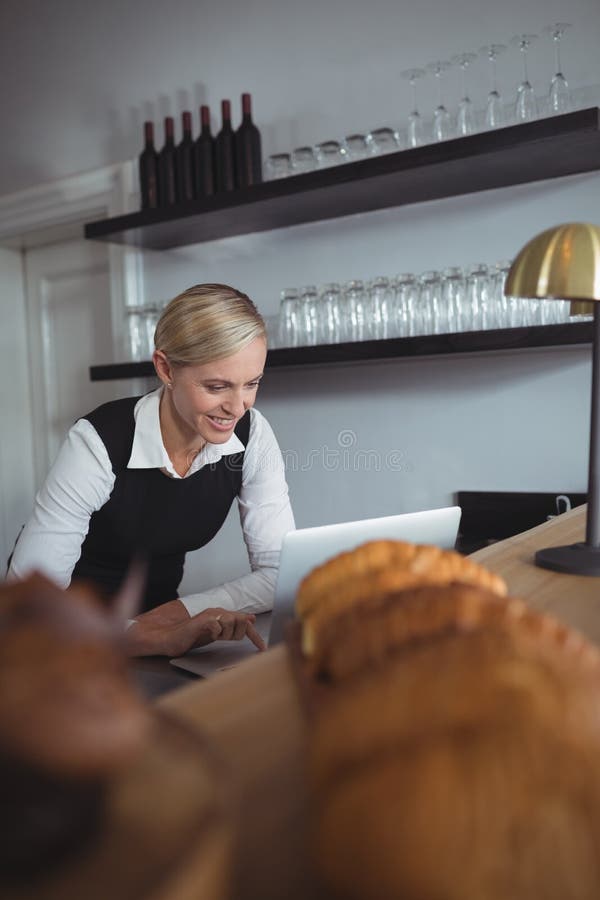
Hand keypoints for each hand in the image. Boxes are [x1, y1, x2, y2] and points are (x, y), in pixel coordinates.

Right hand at [125, 599, 266, 657]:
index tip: (263, 648)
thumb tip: (250, 620)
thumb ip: (232, 626)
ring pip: (230, 621)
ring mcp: (209, 615)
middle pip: (241, 622)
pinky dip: (215, 632)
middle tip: (222, 639)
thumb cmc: (191, 637)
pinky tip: (208, 634)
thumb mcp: (216, 633)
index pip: (245, 623)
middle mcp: (218, 612)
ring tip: (214, 637)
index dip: (255, 636)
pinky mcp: (201, 620)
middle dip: (235, 634)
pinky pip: (216, 625)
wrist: (170, 639)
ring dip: (225, 634)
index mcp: (223, 615)